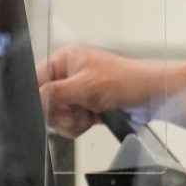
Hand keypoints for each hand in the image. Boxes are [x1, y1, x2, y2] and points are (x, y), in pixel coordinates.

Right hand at [37, 46, 167, 138]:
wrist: (151, 97)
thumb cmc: (125, 81)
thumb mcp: (85, 87)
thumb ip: (54, 93)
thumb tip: (34, 100)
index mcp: (65, 60)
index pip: (36, 79)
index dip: (37, 97)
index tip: (45, 109)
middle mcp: (68, 75)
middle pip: (44, 102)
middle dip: (60, 112)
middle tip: (77, 110)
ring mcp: (76, 93)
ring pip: (56, 116)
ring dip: (72, 120)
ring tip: (89, 114)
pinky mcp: (84, 108)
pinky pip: (69, 123)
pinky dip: (80, 125)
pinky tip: (94, 119)